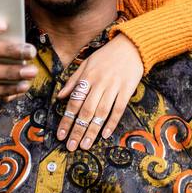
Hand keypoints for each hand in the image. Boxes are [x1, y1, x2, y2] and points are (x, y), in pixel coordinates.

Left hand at [54, 33, 143, 149]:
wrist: (132, 45)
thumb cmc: (107, 55)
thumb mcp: (86, 63)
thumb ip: (73, 80)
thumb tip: (59, 97)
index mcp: (87, 76)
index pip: (74, 101)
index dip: (66, 119)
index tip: (61, 134)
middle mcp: (99, 83)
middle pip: (86, 110)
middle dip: (77, 130)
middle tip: (71, 146)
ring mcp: (114, 86)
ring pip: (101, 112)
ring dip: (92, 130)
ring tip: (85, 145)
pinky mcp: (127, 89)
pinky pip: (118, 109)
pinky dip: (112, 122)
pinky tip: (106, 134)